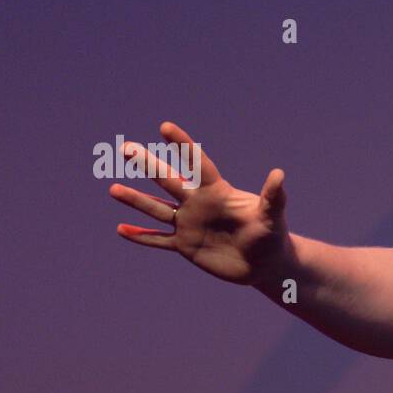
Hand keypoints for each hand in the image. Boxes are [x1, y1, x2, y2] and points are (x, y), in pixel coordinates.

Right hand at [108, 122, 290, 287]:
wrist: (265, 264)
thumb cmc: (272, 237)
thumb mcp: (272, 217)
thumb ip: (273, 197)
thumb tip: (279, 174)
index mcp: (217, 193)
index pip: (197, 164)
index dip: (183, 146)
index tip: (165, 127)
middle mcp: (198, 204)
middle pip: (169, 181)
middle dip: (149, 165)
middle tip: (127, 148)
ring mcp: (190, 225)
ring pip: (157, 210)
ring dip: (135, 200)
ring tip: (113, 189)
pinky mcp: (186, 246)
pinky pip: (159, 240)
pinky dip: (141, 236)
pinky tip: (121, 230)